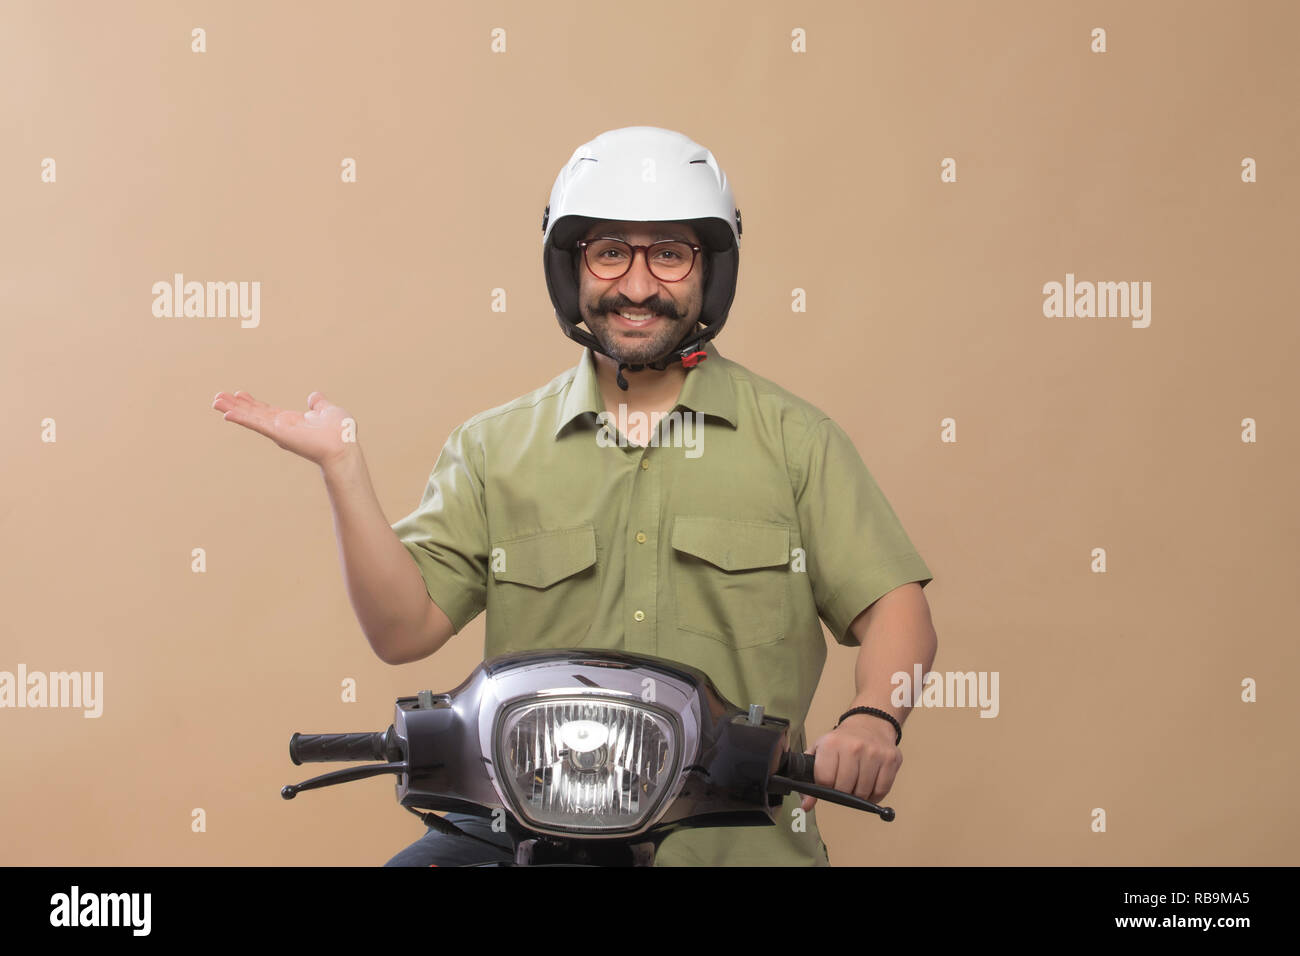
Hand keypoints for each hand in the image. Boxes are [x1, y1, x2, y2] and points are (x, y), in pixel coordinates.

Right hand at [211, 390, 355, 467]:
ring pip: (251, 418)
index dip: (252, 403)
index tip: (238, 394)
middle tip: (218, 397)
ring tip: (215, 402)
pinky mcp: (279, 434)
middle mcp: (281, 426)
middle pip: (254, 414)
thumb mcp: (328, 410)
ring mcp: (278, 430)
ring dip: (233, 410)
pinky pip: (257, 425)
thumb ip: (319, 404)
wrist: (343, 445)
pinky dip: (242, 419)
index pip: (266, 410)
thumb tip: (314, 396)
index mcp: (291, 420)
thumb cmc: (340, 432)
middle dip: (236, 406)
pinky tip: (227, 415)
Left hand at [798, 713, 901, 812]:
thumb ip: (809, 777)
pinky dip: (874, 795)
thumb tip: (806, 805)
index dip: (825, 787)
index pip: (825, 780)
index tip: (828, 783)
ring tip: (855, 783)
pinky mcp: (890, 760)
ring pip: (863, 792)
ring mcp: (874, 753)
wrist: (869, 723)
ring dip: (858, 795)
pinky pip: (881, 790)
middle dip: (841, 792)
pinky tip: (869, 786)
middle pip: (844, 789)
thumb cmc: (842, 740)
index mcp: (832, 743)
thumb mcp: (820, 751)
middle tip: (842, 783)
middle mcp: (853, 747)